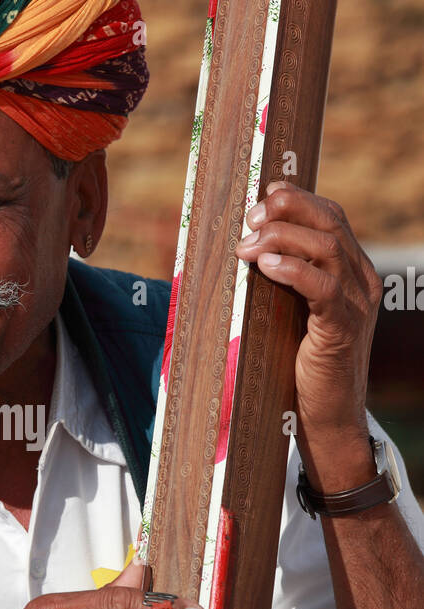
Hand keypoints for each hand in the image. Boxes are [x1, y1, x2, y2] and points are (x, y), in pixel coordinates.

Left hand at [235, 181, 381, 449]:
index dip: (298, 198)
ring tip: (247, 245)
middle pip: (330, 223)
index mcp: (353, 272)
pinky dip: (292, 270)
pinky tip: (265, 265)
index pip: (332, 217)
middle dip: (287, 210)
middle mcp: (362, 282)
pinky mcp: (342, 330)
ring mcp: (357, 305)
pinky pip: (323, 288)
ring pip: (327, 248)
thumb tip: (245, 249)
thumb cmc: (302, 365)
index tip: (264, 192)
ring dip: (281, 237)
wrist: (327, 417)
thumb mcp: (293, 313)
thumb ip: (284, 281)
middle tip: (249, 217)